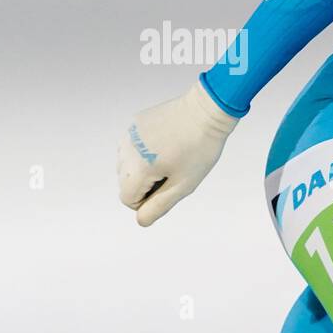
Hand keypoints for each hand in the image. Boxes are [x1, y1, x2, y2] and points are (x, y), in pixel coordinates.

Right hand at [117, 79, 238, 225]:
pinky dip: (146, 150)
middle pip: (126, 181)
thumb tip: (141, 220)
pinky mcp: (135, 122)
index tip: (171, 186)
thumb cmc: (200, 150)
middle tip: (175, 169)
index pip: (127, 199)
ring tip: (172, 156)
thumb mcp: (184, 184)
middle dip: (146, 183)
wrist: (206, 111)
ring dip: (144, 167)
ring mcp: (129, 134)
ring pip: (127, 163)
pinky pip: (133, 146)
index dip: (149, 200)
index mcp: (137, 168)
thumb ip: (160, 205)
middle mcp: (126, 150)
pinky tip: (168, 143)